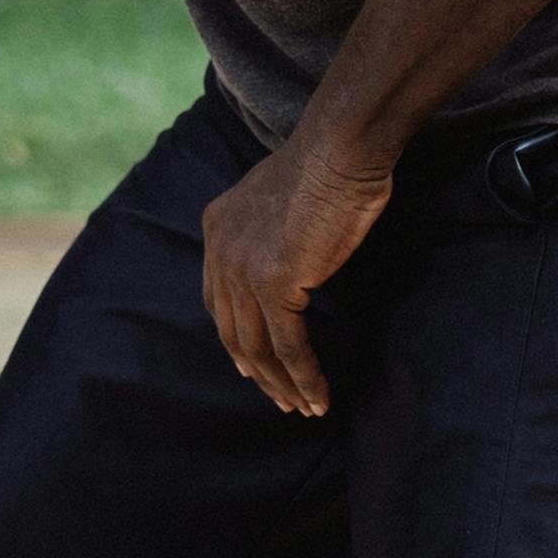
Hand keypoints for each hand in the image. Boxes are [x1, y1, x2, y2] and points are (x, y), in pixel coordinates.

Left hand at [200, 131, 393, 417]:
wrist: (340, 149)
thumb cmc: (329, 164)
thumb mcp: (284, 198)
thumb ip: (272, 230)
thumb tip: (288, 258)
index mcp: (217, 226)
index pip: (219, 299)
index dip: (236, 339)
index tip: (252, 369)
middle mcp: (221, 250)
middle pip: (233, 331)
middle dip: (258, 372)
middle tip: (282, 400)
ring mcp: (244, 269)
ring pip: (259, 347)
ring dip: (283, 384)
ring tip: (304, 408)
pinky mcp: (274, 284)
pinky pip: (288, 346)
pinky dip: (303, 376)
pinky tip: (318, 396)